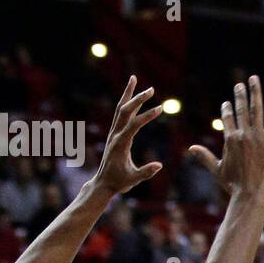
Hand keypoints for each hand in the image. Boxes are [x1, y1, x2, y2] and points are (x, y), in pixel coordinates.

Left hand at [93, 76, 162, 194]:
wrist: (103, 183)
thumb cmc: (119, 182)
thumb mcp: (133, 179)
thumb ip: (146, 172)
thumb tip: (160, 165)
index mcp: (120, 144)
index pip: (134, 125)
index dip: (147, 116)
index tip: (160, 108)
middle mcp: (115, 135)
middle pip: (125, 111)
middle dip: (138, 99)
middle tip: (151, 89)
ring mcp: (114, 133)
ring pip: (120, 109)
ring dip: (128, 94)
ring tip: (134, 79)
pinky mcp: (115, 134)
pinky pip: (120, 114)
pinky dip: (126, 102)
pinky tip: (132, 96)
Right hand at [189, 75, 263, 199]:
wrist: (251, 193)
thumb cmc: (234, 185)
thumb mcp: (217, 169)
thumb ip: (205, 156)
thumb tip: (190, 148)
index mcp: (230, 139)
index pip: (227, 118)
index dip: (226, 109)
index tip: (227, 103)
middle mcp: (243, 134)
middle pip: (241, 109)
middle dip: (239, 95)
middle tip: (239, 84)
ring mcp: (258, 137)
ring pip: (257, 109)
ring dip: (255, 93)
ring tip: (253, 79)